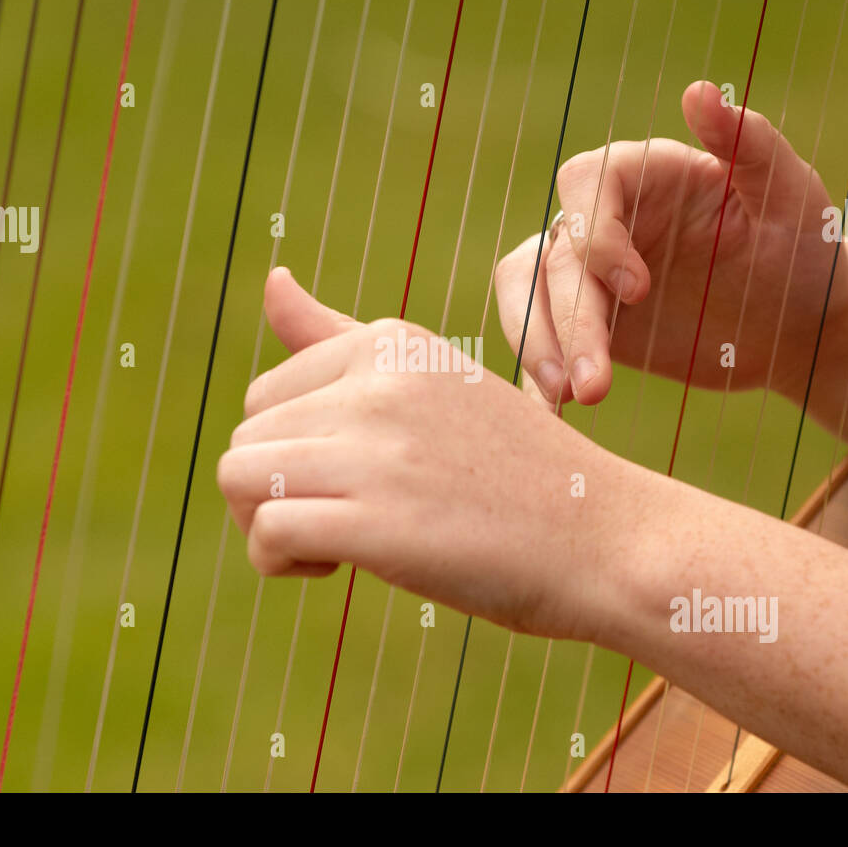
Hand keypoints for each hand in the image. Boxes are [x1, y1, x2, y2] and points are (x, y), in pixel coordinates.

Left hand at [217, 267, 649, 642]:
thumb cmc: (519, 473)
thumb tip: (268, 277)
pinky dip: (280, 561)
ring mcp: (379, 451)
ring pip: (239, 478)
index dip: (295, 452)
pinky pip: (267, 531)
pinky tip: (336, 569)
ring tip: (330, 545)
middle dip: (274, 491)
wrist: (608, 542)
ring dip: (267, 525)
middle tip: (345, 518)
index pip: (265, 396)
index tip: (355, 478)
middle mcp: (378, 384)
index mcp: (390, 343)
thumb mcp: (434, 384)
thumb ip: (341, 338)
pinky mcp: (379, 523)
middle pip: (246, 441)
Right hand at [495, 80, 844, 406]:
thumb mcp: (793, 196)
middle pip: (551, 258)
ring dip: (537, 347)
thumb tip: (700, 91)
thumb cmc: (805, 246)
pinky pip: (542, 345)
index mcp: (644, 174)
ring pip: (525, 296)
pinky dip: (538, 381)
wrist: (801, 323)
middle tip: (597, 386)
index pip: (585, 185)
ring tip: (572, 400)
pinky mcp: (588, 326)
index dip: (597, 235)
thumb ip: (750, 144)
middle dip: (567, 322)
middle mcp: (603, 220)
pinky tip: (555, 419)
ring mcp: (587, 277)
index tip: (638, 290)